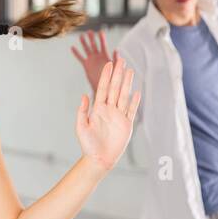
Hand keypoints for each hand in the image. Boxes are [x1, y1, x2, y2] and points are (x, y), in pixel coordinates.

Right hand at [70, 29, 112, 94]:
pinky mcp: (86, 65)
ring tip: (81, 35)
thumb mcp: (116, 67)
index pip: (103, 46)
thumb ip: (116, 58)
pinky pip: (80, 58)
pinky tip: (72, 47)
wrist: (104, 87)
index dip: (102, 39)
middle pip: (94, 45)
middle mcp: (98, 57)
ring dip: (84, 42)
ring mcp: (92, 60)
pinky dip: (76, 53)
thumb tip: (116, 49)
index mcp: (105, 56)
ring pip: (87, 49)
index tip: (100, 32)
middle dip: (92, 38)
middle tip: (89, 31)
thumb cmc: (112, 78)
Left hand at [75, 54, 139, 171]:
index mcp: (98, 109)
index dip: (106, 76)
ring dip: (127, 83)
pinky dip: (134, 101)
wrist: (98, 159)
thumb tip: (84, 95)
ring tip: (130, 70)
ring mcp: (118, 116)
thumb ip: (82, 111)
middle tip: (120, 59)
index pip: (103, 88)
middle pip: (115, 88)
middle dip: (118, 74)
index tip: (109, 64)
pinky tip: (137, 92)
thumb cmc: (88, 145)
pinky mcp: (126, 124)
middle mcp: (109, 110)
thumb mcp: (81, 127)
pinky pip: (131, 110)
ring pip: (124, 96)